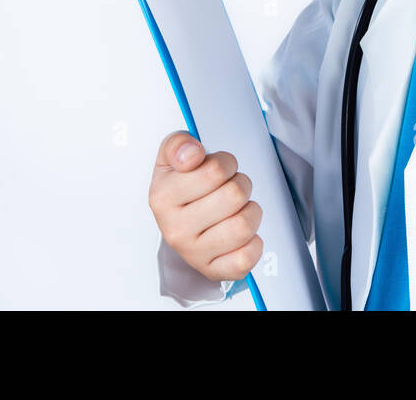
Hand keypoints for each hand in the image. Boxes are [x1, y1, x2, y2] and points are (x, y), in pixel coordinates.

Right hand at [149, 131, 263, 281]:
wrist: (180, 223)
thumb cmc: (182, 188)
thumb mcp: (173, 158)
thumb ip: (179, 144)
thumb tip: (191, 154)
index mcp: (163, 197)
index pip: (216, 170)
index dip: (226, 163)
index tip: (217, 169)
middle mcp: (175, 229)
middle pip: (235, 195)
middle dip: (240, 185)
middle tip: (229, 188)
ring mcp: (194, 253)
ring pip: (244, 225)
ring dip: (249, 211)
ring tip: (236, 209)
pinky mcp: (213, 271)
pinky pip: (246, 258)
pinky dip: (252, 243)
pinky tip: (240, 235)